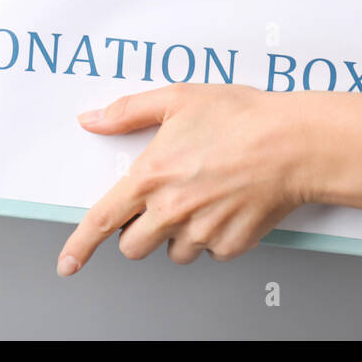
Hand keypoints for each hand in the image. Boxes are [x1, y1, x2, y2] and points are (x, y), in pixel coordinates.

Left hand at [57, 84, 319, 274]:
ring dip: (179, 235)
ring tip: (204, 197)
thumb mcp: (177, 98)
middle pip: (134, 247)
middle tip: (162, 204)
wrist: (293, 142)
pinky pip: (211, 252)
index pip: (102, 222)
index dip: (79, 246)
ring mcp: (202, 231)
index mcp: (151, 177)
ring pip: (174, 252)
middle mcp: (172, 210)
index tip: (67, 263)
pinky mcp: (231, 244)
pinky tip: (228, 205)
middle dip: (140, 232)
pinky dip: (215, 235)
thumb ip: (128, 112)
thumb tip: (92, 120)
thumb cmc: (241, 117)